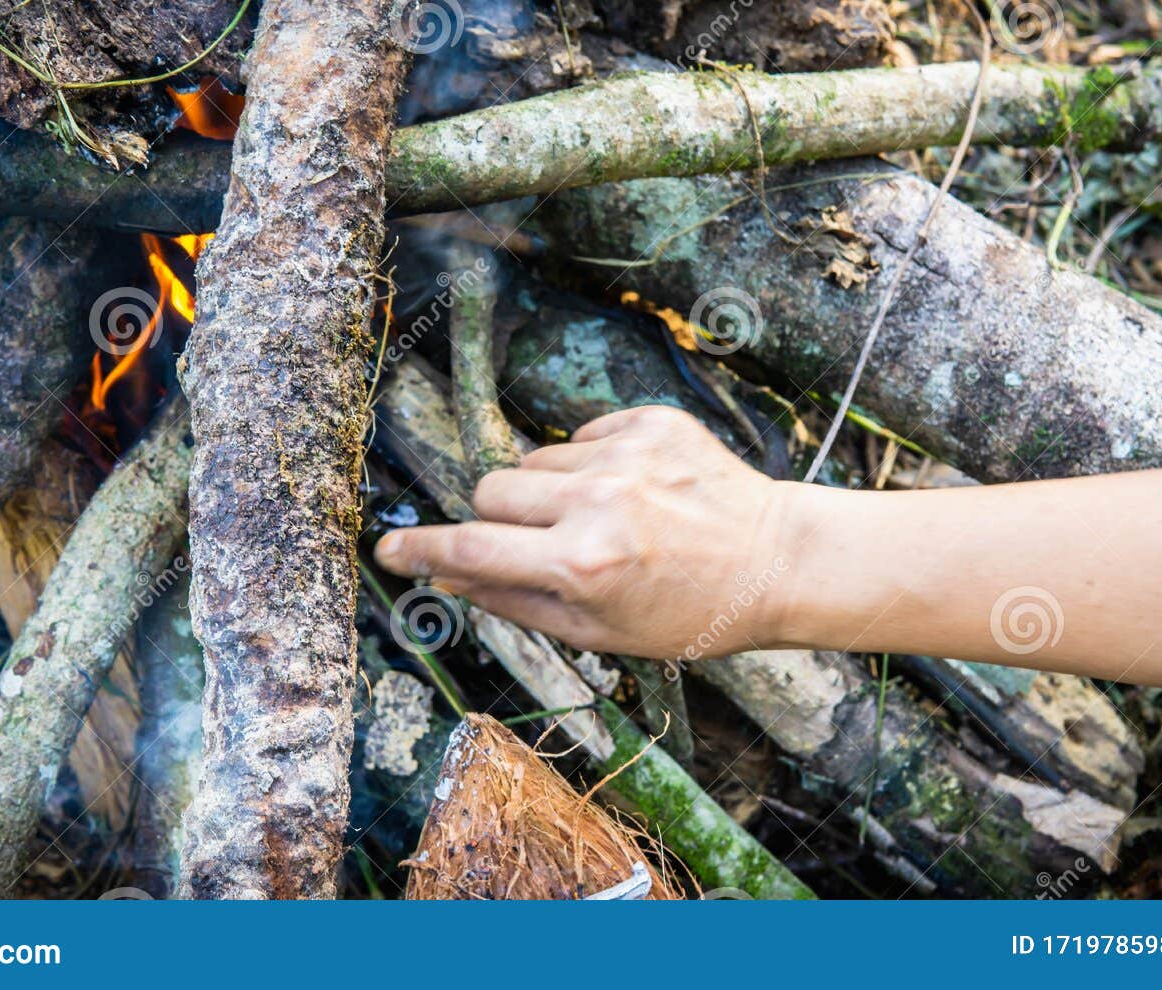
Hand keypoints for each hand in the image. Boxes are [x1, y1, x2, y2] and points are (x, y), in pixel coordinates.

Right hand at [375, 405, 795, 659]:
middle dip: (500, 521)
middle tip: (545, 547)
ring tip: (603, 521)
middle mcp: (599, 503)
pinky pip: (580, 436)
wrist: (774, 562)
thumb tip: (446, 575)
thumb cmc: (688, 611)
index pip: (472, 548)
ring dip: (548, 493)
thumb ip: (513, 600)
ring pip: (534, 463)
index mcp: (583, 564)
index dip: (420, 550)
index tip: (387, 548)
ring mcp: (626, 456)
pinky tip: (633, 493)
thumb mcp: (597, 631)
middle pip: (490, 490)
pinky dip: (591, 464)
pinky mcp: (651, 422)